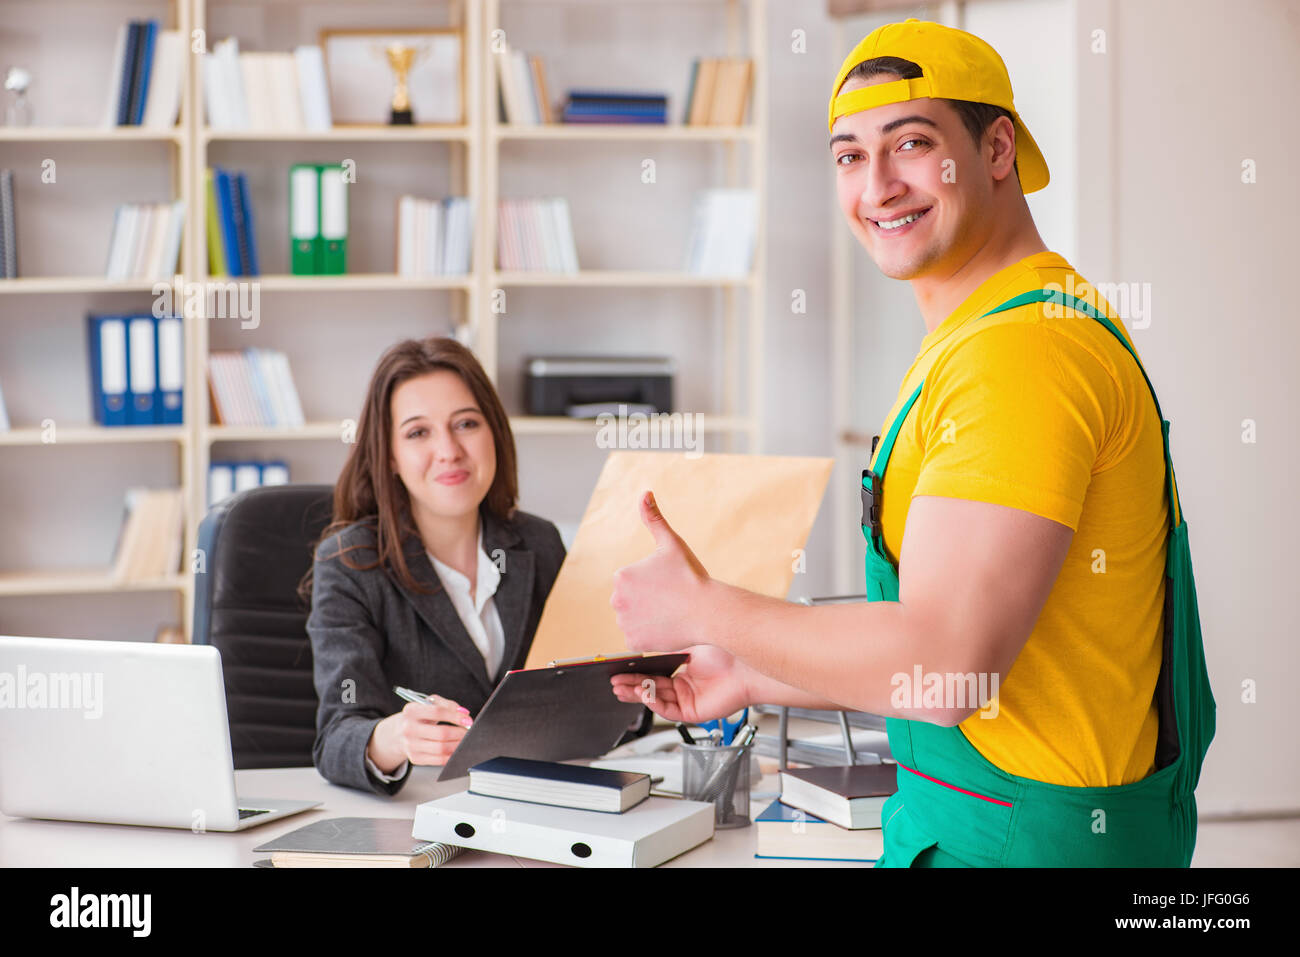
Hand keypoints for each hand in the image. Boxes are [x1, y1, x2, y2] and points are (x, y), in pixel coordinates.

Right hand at [368, 694, 473, 770]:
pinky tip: (457, 750)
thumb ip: (447, 704)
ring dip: (458, 745)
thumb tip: (464, 714)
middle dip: (460, 733)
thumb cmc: (419, 717)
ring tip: (465, 741)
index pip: (438, 712)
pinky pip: (438, 760)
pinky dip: (452, 756)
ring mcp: (410, 745)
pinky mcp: (415, 758)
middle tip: (469, 732)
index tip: (468, 719)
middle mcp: (408, 728)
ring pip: (441, 748)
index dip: (455, 716)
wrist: (399, 732)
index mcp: (411, 711)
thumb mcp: (428, 704)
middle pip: (441, 733)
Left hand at [610, 491, 711, 652]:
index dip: (653, 583)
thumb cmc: (691, 576)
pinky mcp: (634, 642)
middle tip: (670, 600)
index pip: (633, 581)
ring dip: (647, 618)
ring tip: (670, 613)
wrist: (709, 611)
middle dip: (647, 601)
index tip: (668, 585)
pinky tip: (666, 627)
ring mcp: (624, 623)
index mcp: (622, 575)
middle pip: (631, 600)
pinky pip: (638, 637)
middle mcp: (616, 599)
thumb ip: (654, 518)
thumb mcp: (672, 543)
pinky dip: (650, 635)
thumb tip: (644, 493)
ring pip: (634, 619)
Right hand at [610, 644, 751, 724]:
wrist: (747, 664)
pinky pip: (669, 711)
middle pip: (651, 688)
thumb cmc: (727, 651)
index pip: (654, 673)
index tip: (620, 669)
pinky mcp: (695, 712)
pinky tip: (645, 694)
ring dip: (638, 694)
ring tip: (622, 688)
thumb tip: (648, 637)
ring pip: (657, 700)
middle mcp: (685, 685)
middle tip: (614, 682)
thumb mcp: (689, 642)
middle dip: (631, 685)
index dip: (636, 673)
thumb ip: (668, 645)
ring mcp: (690, 699)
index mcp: (683, 669)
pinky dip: (654, 703)